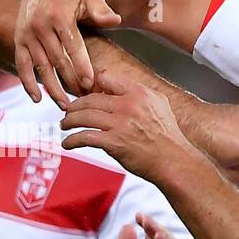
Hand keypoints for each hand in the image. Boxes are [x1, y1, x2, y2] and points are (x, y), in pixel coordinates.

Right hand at [15, 0, 121, 105]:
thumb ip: (101, 10)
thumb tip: (115, 20)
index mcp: (59, 15)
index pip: (72, 46)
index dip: (81, 66)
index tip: (90, 84)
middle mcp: (40, 26)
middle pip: (57, 60)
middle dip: (70, 81)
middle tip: (83, 98)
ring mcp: (28, 34)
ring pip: (40, 67)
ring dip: (51, 88)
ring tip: (65, 106)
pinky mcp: (20, 39)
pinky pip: (22, 64)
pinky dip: (27, 82)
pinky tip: (37, 99)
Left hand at [60, 70, 201, 184]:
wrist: (174, 160)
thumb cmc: (168, 136)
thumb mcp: (159, 104)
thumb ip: (140, 93)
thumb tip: (123, 88)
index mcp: (138, 93)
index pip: (105, 78)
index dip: (91, 85)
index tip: (84, 93)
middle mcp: (127, 105)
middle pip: (89, 99)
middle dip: (75, 106)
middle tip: (69, 111)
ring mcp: (119, 124)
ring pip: (83, 116)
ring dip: (69, 121)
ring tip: (64, 125)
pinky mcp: (113, 143)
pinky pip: (85, 137)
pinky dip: (72, 141)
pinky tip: (68, 144)